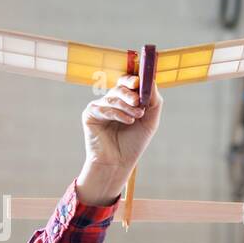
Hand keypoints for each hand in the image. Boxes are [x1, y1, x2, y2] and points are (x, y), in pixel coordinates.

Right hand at [76, 73, 162, 204]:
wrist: (119, 163)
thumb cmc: (134, 142)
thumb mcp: (150, 121)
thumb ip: (153, 102)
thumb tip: (152, 81)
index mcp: (124, 100)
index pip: (127, 83)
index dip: (133, 80)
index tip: (139, 82)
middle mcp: (111, 101)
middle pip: (119, 88)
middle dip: (129, 93)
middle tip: (137, 101)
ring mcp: (99, 106)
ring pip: (113, 98)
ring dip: (127, 106)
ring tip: (137, 116)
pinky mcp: (90, 114)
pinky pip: (104, 108)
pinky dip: (117, 114)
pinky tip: (128, 122)